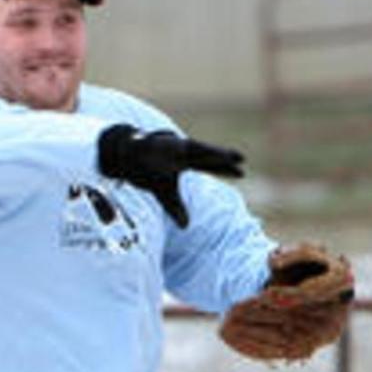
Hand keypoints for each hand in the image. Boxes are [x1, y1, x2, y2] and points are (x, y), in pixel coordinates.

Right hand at [96, 124, 243, 227]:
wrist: (128, 156)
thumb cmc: (150, 173)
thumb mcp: (165, 195)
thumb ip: (177, 208)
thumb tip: (186, 227)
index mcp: (187, 161)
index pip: (210, 165)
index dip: (225, 169)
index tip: (242, 172)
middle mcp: (181, 152)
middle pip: (206, 155)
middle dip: (222, 156)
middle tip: (241, 158)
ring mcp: (168, 147)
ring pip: (191, 148)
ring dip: (206, 150)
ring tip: (222, 154)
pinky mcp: (154, 144)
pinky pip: (167, 147)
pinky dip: (175, 148)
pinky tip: (180, 148)